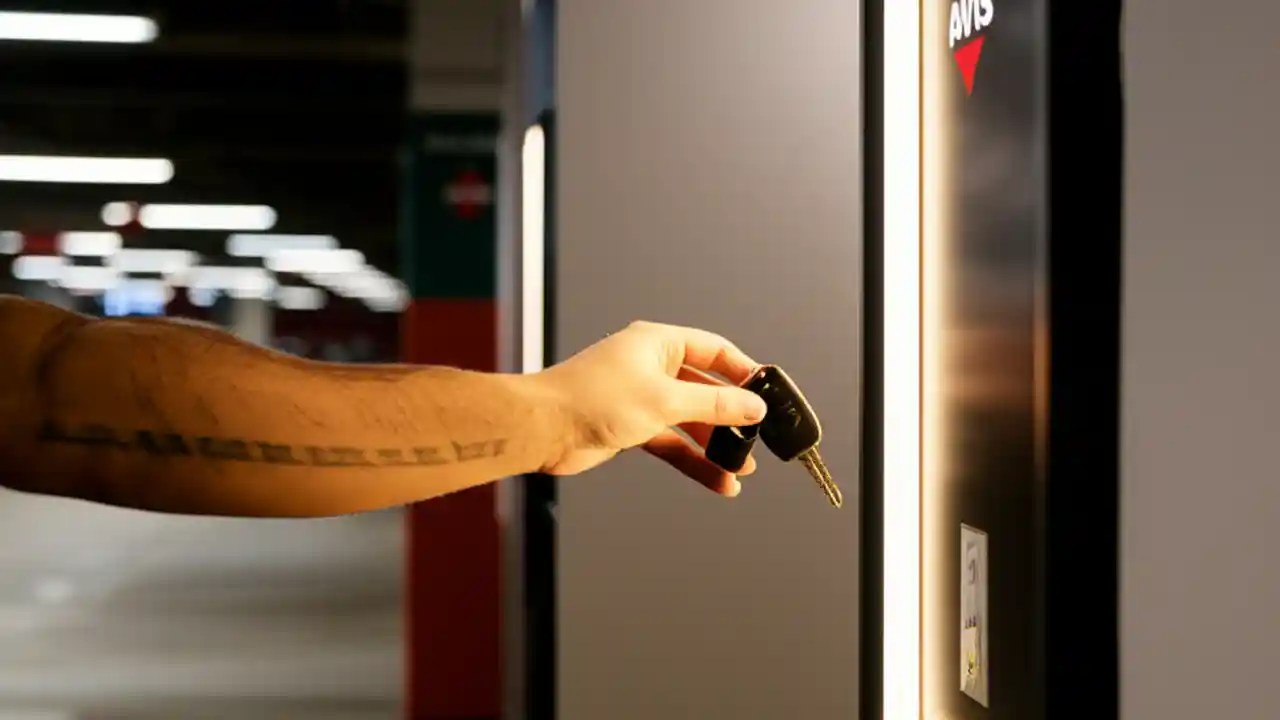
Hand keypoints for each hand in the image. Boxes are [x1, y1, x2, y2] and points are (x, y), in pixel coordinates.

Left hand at [533, 320, 766, 496]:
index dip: (742, 371)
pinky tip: (715, 479)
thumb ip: (714, 404)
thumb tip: (753, 406)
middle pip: (704, 389)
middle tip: (756, 437)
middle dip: (731, 417)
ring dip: (715, 445)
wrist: (543, 428)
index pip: (713, 350)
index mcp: (657, 343)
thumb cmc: (590, 398)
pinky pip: (673, 443)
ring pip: (690, 421)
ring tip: (741, 466)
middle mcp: (650, 367)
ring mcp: (641, 398)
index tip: (766, 392)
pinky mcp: (631, 427)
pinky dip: (693, 460)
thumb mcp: (664, 400)